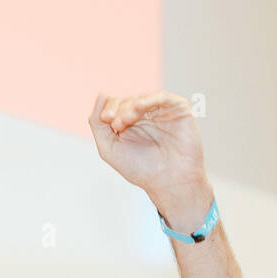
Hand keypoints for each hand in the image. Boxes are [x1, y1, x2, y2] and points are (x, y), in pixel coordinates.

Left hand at [88, 90, 206, 203]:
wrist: (169, 182)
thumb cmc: (141, 169)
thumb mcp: (109, 148)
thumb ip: (98, 124)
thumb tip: (100, 94)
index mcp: (128, 123)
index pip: (114, 105)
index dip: (109, 107)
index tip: (106, 118)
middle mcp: (145, 115)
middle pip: (127, 100)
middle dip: (119, 109)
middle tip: (117, 124)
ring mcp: (162, 111)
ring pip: (143, 98)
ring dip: (131, 106)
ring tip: (125, 120)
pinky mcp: (178, 109)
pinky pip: (163, 97)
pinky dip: (150, 99)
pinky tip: (139, 106)